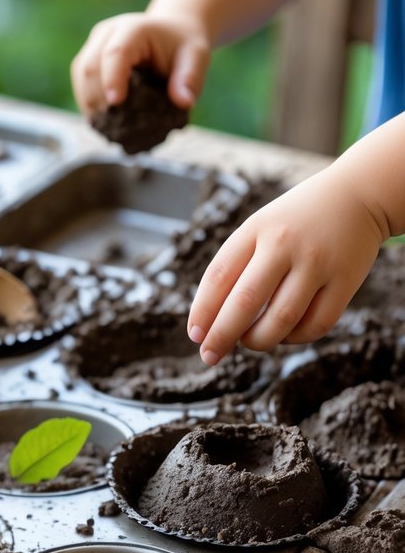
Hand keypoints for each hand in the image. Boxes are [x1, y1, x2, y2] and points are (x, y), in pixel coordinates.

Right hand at [70, 10, 209, 116]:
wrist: (170, 34)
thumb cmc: (182, 47)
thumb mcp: (196, 57)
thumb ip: (190, 78)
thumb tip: (183, 102)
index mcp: (134, 28)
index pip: (116, 52)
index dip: (112, 78)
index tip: (115, 104)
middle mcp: (108, 33)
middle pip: (90, 65)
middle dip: (96, 98)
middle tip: (112, 127)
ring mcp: (95, 45)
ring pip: (80, 75)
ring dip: (89, 104)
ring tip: (106, 128)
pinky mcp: (89, 58)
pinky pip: (81, 82)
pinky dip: (89, 104)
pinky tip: (102, 122)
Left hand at [186, 167, 386, 363]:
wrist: (357, 196)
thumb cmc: (295, 222)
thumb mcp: (260, 227)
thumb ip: (237, 266)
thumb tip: (214, 322)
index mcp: (256, 229)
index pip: (218, 275)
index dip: (202, 310)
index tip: (194, 336)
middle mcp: (285, 244)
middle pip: (246, 301)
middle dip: (222, 335)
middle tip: (210, 355)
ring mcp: (317, 263)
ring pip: (281, 320)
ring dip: (258, 341)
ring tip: (249, 341)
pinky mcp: (345, 281)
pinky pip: (315, 325)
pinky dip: (294, 338)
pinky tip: (285, 334)